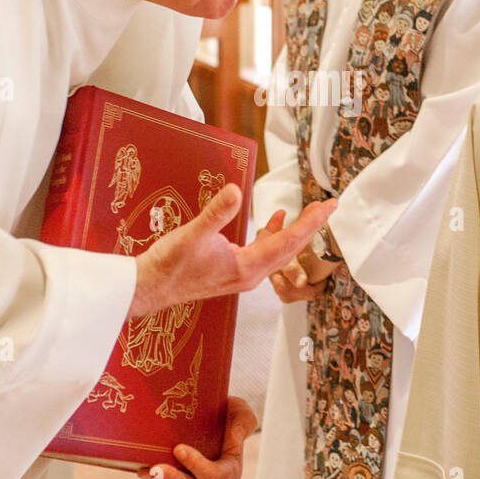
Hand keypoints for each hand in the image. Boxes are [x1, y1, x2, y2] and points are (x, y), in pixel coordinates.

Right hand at [130, 184, 335, 318]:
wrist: (149, 288)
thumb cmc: (169, 266)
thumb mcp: (193, 234)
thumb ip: (217, 212)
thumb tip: (236, 191)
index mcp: (247, 267)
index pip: (288, 242)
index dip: (311, 223)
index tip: (329, 207)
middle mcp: (250, 275)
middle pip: (290, 249)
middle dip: (310, 226)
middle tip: (328, 206)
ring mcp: (243, 274)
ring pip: (278, 252)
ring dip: (292, 231)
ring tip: (308, 211)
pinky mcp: (234, 270)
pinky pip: (264, 252)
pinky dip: (273, 234)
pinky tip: (274, 219)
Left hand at [135, 396, 258, 478]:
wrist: (214, 418)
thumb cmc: (229, 415)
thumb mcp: (242, 414)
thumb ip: (244, 422)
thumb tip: (234, 433)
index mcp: (230, 471)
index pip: (214, 476)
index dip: (197, 466)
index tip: (179, 448)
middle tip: (156, 467)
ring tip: (145, 470)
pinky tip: (141, 469)